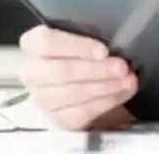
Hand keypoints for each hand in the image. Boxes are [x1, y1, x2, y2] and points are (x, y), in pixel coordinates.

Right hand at [17, 25, 139, 130]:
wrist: (88, 82)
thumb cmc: (86, 52)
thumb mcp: (86, 39)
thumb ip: (93, 38)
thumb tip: (116, 43)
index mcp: (33, 44)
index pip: (47, 42)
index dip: (77, 46)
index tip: (103, 51)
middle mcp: (31, 72)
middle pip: (61, 71)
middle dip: (96, 70)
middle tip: (122, 68)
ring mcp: (41, 99)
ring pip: (71, 94)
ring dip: (104, 87)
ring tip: (127, 81)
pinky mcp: (57, 119)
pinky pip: (80, 113)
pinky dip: (106, 102)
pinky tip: (122, 92)